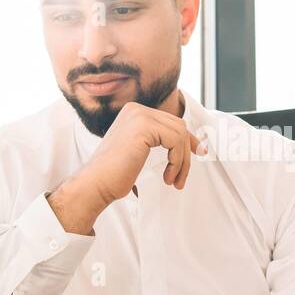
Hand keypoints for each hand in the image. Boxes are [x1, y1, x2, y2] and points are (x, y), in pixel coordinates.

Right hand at [48, 103, 204, 233]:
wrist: (96, 184)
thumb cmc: (114, 174)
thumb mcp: (138, 151)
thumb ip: (157, 140)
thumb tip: (189, 142)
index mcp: (134, 113)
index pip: (171, 121)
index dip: (188, 139)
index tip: (198, 153)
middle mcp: (136, 109)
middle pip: (179, 126)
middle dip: (186, 153)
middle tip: (182, 177)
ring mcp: (139, 116)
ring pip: (180, 134)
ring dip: (182, 161)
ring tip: (173, 180)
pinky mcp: (144, 127)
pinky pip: (176, 141)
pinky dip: (177, 161)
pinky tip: (167, 177)